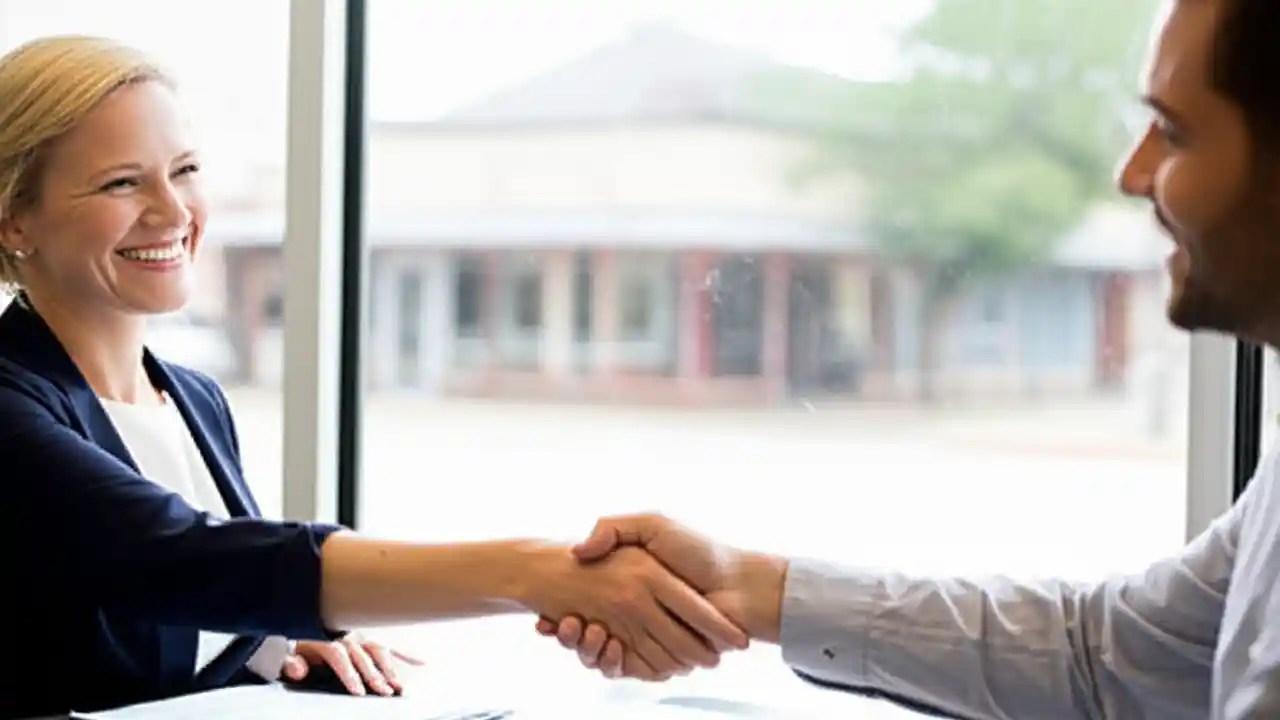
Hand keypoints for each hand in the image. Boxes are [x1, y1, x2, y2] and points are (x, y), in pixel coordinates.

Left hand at [282, 633, 423, 696]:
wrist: (305, 617)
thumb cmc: (298, 641)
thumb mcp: (287, 652)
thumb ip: (291, 662)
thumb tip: (299, 669)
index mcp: (326, 638)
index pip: (340, 655)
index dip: (349, 673)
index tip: (358, 691)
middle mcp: (346, 634)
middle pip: (364, 654)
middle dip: (375, 674)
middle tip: (385, 691)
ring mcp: (360, 634)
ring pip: (379, 649)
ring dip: (391, 667)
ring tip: (399, 685)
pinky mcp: (368, 637)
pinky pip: (389, 644)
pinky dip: (406, 653)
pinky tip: (421, 662)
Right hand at [535, 514, 787, 677]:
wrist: (741, 585)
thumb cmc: (699, 551)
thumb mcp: (652, 525)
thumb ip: (614, 528)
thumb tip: (578, 550)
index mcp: (632, 581)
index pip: (587, 597)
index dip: (564, 609)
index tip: (544, 613)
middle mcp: (635, 611)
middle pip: (588, 630)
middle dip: (569, 631)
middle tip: (550, 624)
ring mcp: (645, 636)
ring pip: (600, 651)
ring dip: (584, 646)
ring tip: (572, 630)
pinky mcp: (657, 657)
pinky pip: (624, 668)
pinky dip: (609, 662)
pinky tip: (603, 645)